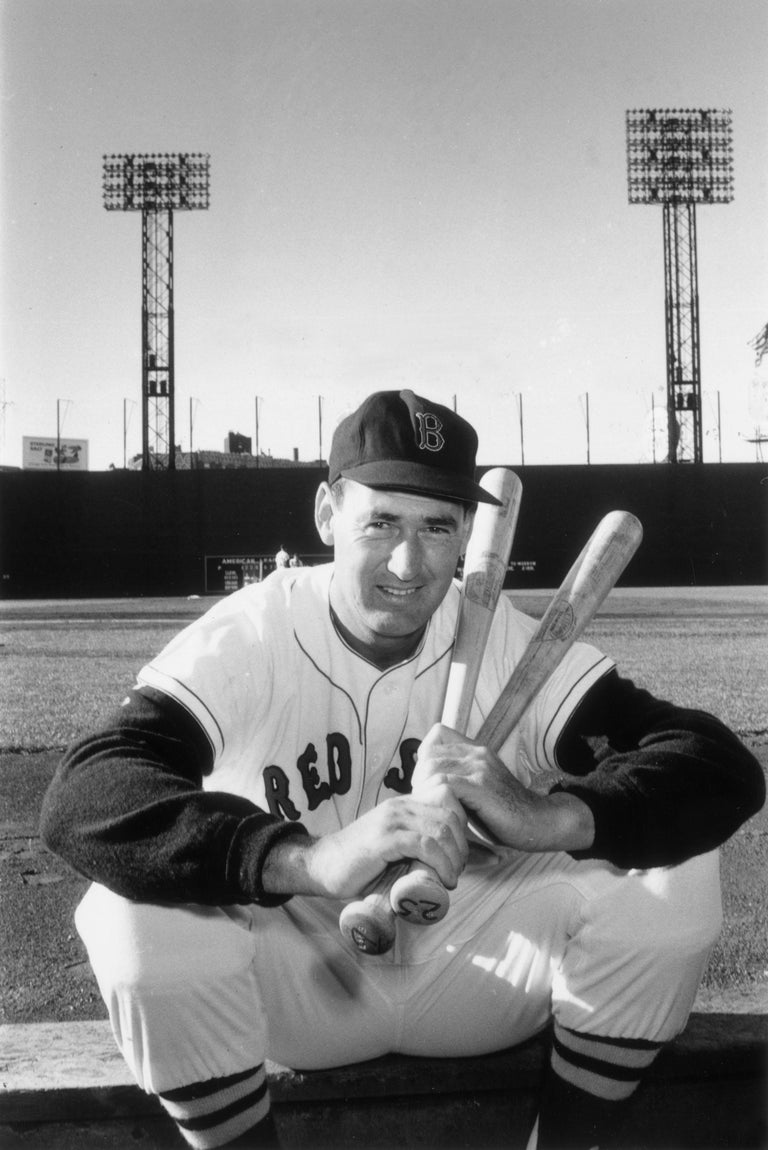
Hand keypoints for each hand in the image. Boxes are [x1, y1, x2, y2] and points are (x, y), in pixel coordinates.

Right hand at [261, 789, 468, 899]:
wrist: (323, 866)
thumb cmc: (364, 865)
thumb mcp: (400, 850)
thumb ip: (427, 849)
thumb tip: (479, 859)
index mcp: (406, 804)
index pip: (450, 801)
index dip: (464, 829)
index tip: (462, 857)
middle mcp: (401, 806)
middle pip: (451, 815)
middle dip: (463, 847)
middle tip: (456, 872)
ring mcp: (391, 820)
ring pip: (440, 830)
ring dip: (454, 858)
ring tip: (450, 879)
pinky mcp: (384, 839)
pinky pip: (424, 843)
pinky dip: (441, 862)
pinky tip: (443, 878)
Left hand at [412, 723, 594, 853]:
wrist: (539, 821)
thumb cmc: (505, 812)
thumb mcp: (479, 787)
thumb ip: (458, 778)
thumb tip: (424, 781)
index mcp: (476, 749)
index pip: (436, 734)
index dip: (425, 757)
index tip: (428, 782)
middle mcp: (477, 752)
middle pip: (428, 753)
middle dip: (420, 779)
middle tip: (427, 801)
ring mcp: (480, 767)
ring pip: (432, 768)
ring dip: (426, 791)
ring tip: (434, 810)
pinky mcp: (481, 786)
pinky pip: (444, 785)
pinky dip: (437, 800)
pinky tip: (445, 814)